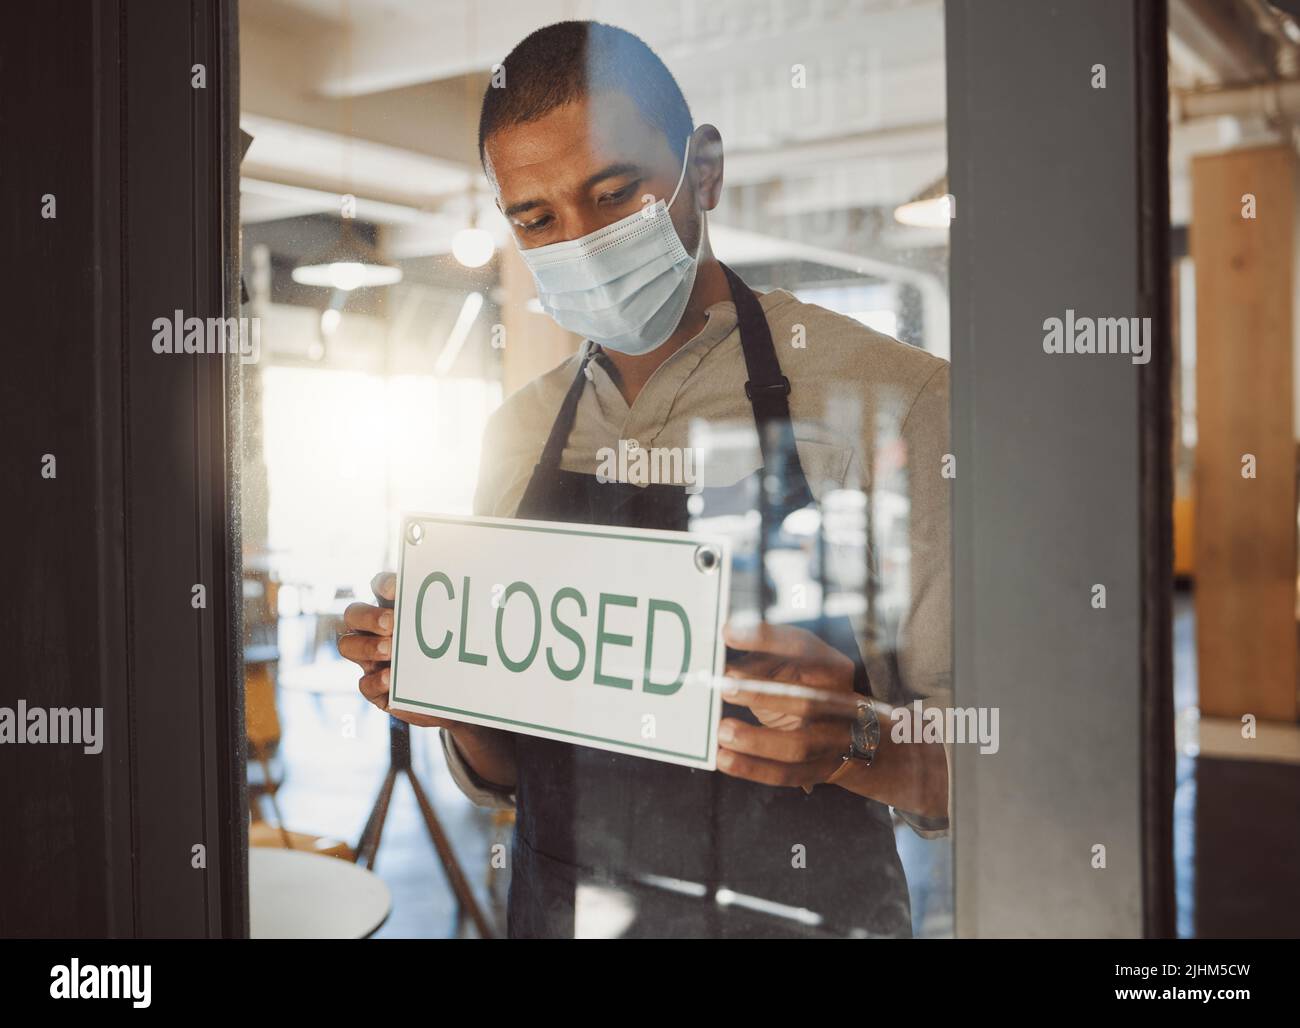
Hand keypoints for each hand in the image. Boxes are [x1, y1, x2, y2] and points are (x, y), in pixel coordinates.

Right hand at [338, 572, 453, 728]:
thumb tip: (466, 597)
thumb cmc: (451, 653)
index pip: (379, 586)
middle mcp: (375, 631)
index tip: (394, 589)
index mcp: (393, 608)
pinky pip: (364, 684)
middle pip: (353, 614)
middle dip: (368, 616)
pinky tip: (391, 678)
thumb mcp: (451, 631)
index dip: (383, 584)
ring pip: (348, 646)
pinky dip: (376, 680)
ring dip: (368, 646)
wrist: (457, 694)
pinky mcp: (376, 689)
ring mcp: (371, 660)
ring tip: (390, 649)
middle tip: (390, 623)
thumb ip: (448, 614)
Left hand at [716, 622, 859, 788]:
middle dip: (762, 693)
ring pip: (799, 745)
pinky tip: (723, 758)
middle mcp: (843, 704)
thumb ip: (759, 665)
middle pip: (807, 701)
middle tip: (722, 687)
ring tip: (721, 731)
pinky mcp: (820, 770)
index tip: (727, 632)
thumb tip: (720, 667)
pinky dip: (751, 768)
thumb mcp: (791, 669)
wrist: (852, 736)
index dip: (766, 639)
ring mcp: (837, 742)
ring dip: (756, 740)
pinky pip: (786, 773)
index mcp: (834, 669)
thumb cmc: (804, 690)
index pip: (804, 648)